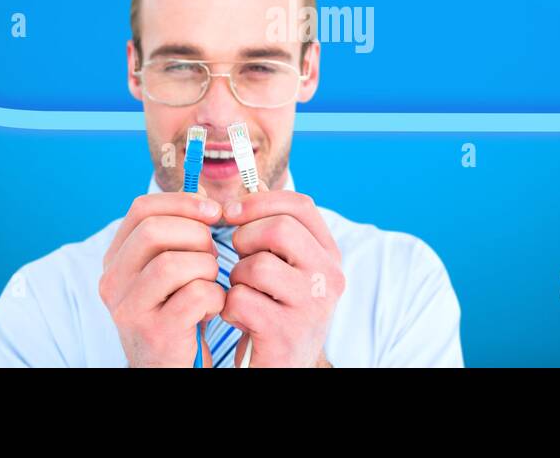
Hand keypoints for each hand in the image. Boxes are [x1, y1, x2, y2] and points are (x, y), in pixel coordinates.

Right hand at [98, 188, 223, 366]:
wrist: (171, 367)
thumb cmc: (179, 313)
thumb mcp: (172, 270)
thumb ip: (180, 233)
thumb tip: (205, 195)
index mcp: (116, 259)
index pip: (142, 208)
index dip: (183, 202)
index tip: (213, 211)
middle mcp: (112, 282)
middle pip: (155, 231)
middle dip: (197, 236)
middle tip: (211, 257)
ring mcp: (129, 309)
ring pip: (175, 263)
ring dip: (207, 269)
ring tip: (211, 285)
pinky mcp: (154, 333)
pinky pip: (196, 295)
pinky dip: (215, 298)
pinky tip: (212, 309)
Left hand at [220, 180, 344, 366]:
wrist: (281, 370)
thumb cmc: (275, 314)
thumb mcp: (284, 270)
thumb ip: (273, 233)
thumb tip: (244, 190)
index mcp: (329, 256)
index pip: (300, 205)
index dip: (259, 201)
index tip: (230, 212)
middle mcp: (330, 278)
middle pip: (278, 228)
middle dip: (244, 239)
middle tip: (238, 259)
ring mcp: (312, 307)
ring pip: (255, 266)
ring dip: (235, 279)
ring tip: (242, 296)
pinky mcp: (287, 333)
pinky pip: (240, 300)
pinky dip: (229, 309)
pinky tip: (240, 321)